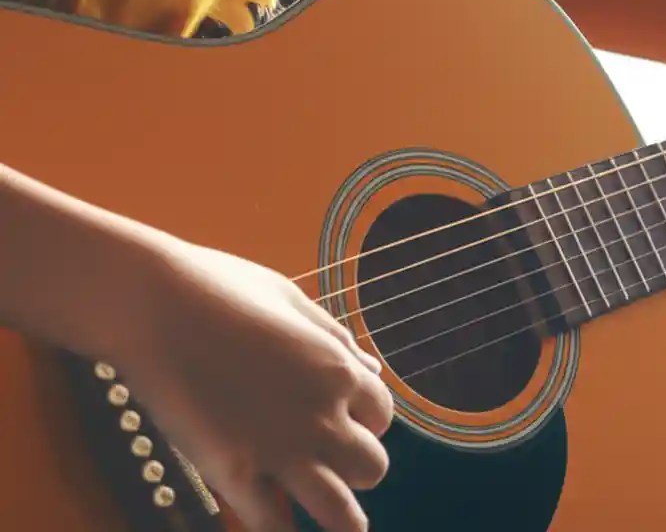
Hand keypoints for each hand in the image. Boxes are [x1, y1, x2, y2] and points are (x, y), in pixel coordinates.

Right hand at [112, 240, 392, 531]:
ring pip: (341, 512)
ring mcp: (279, 449)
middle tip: (330, 463)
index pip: (381, 416)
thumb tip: (371, 369)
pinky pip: (273, 526)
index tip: (342, 421)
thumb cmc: (220, 289)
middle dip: (355, 467)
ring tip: (342, 527)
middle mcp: (321, 415)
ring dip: (343, 520)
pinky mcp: (232, 473)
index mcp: (339, 371)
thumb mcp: (293, 301)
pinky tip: (280, 528)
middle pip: (372, 467)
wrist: (152, 303)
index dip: (364, 421)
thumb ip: (335, 340)